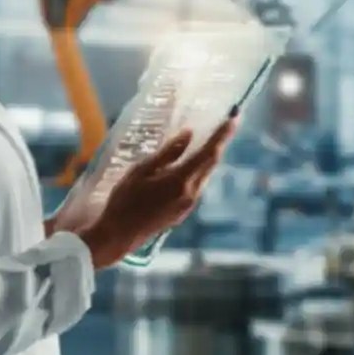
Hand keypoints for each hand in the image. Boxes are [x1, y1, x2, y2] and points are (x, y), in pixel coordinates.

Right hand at [77, 116, 237, 268]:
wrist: (118, 236)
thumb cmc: (124, 200)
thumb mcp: (142, 170)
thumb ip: (168, 153)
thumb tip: (189, 135)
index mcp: (180, 181)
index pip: (209, 153)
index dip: (222, 135)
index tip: (234, 119)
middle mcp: (191, 194)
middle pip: (211, 164)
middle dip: (218, 144)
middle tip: (223, 126)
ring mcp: (188, 205)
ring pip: (204, 176)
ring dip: (207, 158)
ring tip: (206, 141)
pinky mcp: (183, 213)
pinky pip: (196, 186)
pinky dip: (197, 171)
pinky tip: (189, 165)